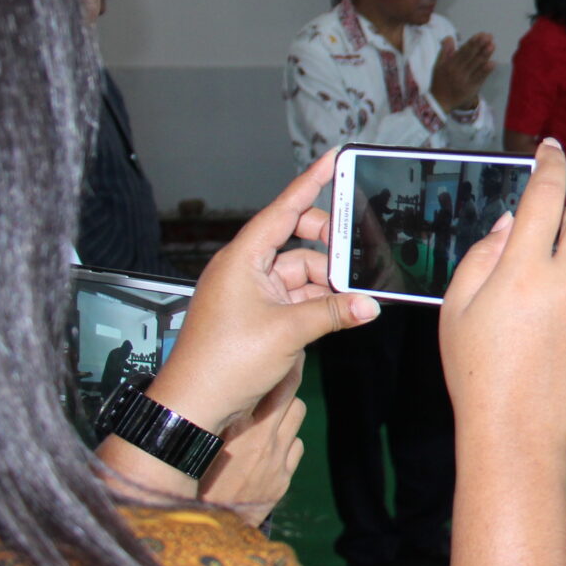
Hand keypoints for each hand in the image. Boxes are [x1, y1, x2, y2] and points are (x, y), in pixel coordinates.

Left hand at [142, 150, 381, 437]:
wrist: (195, 406)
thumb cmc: (225, 362)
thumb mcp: (287, 333)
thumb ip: (333, 313)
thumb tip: (370, 304)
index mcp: (242, 260)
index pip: (282, 210)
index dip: (310, 183)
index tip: (334, 159)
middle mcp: (246, 270)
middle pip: (297, 240)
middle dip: (330, 246)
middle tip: (361, 254)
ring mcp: (253, 293)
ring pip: (303, 272)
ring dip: (329, 282)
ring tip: (356, 295)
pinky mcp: (259, 315)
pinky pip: (298, 296)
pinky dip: (321, 301)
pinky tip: (343, 310)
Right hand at [197, 358, 307, 523]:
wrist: (201, 530)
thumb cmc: (189, 481)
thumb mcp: (200, 441)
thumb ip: (218, 417)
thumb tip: (228, 392)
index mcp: (235, 425)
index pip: (271, 381)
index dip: (282, 363)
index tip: (284, 349)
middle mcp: (261, 436)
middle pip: (290, 391)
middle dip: (289, 378)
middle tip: (288, 365)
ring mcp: (276, 457)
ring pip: (297, 415)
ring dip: (287, 411)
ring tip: (272, 414)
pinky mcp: (283, 477)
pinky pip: (296, 447)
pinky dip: (287, 443)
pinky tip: (271, 448)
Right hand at [431, 32, 496, 112]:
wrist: (439, 102)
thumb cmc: (440, 81)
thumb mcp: (438, 65)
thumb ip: (445, 51)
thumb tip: (450, 37)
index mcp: (449, 64)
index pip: (462, 51)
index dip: (472, 42)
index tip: (481, 34)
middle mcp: (456, 71)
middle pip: (470, 56)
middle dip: (480, 45)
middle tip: (489, 36)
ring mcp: (464, 80)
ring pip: (476, 65)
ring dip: (485, 55)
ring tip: (492, 45)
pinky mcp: (471, 88)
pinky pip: (479, 78)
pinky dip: (486, 71)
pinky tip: (493, 63)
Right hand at [439, 141, 565, 460]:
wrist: (516, 435)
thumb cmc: (476, 372)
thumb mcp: (457, 309)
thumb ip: (483, 256)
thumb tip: (510, 223)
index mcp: (523, 272)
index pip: (544, 199)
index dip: (549, 165)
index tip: (551, 149)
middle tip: (552, 237)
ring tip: (536, 330)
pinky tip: (554, 353)